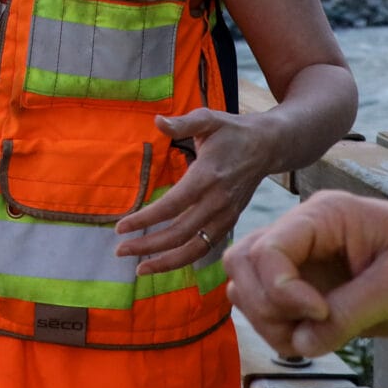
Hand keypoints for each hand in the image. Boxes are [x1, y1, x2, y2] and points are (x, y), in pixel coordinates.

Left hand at [114, 107, 269, 274]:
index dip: (145, 219)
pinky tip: (164, 263)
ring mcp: (226, 215)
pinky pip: (206, 247)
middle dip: (148, 245)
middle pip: (179, 233)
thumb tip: (157, 121)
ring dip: (166, 261)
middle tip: (120, 250)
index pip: (172, 206)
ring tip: (139, 269)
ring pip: (195, 248)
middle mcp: (218, 201)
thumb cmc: (232, 131)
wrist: (268, 146)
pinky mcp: (230, 222)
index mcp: (207, 176)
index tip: (121, 227)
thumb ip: (182, 123)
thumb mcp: (208, 119)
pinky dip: (185, 258)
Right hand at [225, 191, 387, 355]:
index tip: (320, 314)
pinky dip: (279, 329)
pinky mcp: (305, 284)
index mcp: (324, 216)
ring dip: (269, 320)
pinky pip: (267, 306)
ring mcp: (301, 257)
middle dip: (267, 304)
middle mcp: (304, 232)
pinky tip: (314, 338)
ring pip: (247, 285)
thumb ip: (348, 313)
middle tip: (309, 329)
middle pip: (245, 263)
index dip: (281, 290)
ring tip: (313, 337)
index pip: (268, 248)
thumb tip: (302, 343)